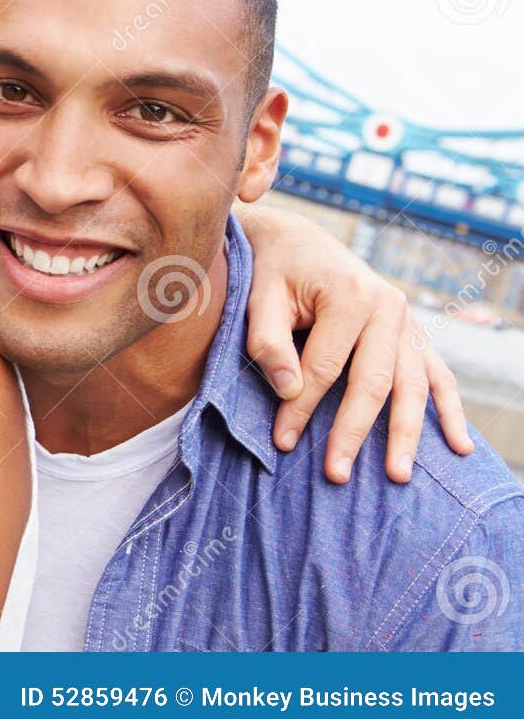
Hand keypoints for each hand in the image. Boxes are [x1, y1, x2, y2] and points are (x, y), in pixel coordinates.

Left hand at [239, 204, 472, 483]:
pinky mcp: (415, 334)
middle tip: (337, 476)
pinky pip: (438, 376)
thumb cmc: (274, 272)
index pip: (325, 368)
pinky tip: (458, 447)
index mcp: (351, 296)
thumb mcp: (259, 297)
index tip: (282, 442)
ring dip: (407, 434)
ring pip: (412, 387)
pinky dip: (450, 411)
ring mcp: (408, 322)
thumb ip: (268, 342)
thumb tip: (288, 390)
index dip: (301, 408)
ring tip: (397, 476)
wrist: (298, 242)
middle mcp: (389, 308)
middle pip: (374, 383)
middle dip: (353, 432)